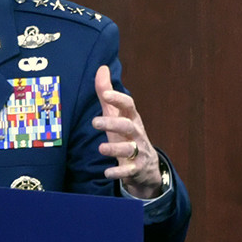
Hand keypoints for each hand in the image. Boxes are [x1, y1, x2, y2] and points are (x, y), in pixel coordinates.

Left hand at [93, 65, 165, 196]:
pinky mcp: (136, 169)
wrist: (146, 167)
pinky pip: (129, 171)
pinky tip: (107, 173)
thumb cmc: (127, 136)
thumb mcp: (117, 115)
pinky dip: (119, 172)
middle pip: (128, 126)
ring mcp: (138, 152)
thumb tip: (101, 68)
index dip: (118, 99)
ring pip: (129, 148)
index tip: (104, 94)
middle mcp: (137, 133)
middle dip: (113, 123)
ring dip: (115, 148)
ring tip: (101, 148)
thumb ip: (107, 94)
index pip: (128, 105)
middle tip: (94, 122)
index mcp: (132, 118)